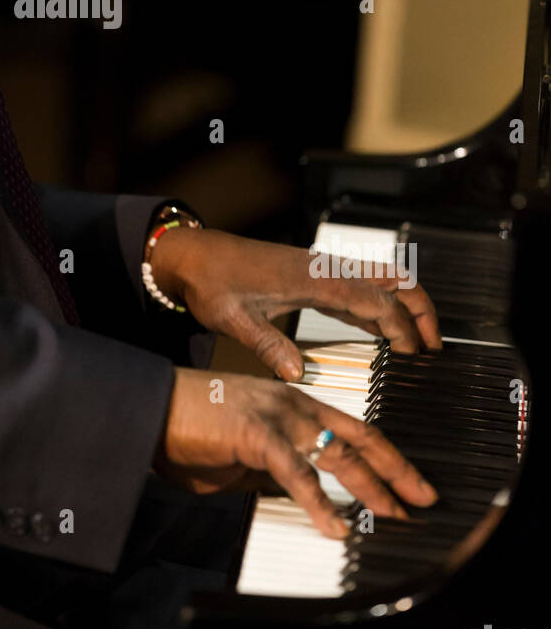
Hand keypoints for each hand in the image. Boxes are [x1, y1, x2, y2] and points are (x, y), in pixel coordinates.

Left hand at [151, 227, 441, 380]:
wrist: (194, 256)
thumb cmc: (211, 283)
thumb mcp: (232, 319)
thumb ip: (265, 344)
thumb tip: (294, 373)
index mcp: (312, 278)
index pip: (374, 299)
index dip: (400, 326)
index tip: (415, 355)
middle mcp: (324, 269)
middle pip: (391, 280)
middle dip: (420, 309)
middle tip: (433, 349)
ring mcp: (322, 269)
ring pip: (380, 279)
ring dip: (405, 305)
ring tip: (419, 344)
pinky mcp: (314, 275)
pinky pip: (359, 287)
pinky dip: (381, 306)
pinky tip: (384, 333)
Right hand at [154, 368, 437, 537]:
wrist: (150, 407)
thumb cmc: (185, 427)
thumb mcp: (239, 451)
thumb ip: (269, 465)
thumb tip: (289, 490)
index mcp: (288, 401)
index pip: (349, 426)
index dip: (382, 455)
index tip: (405, 481)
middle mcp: (290, 402)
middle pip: (358, 435)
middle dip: (395, 469)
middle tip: (422, 496)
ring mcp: (276, 415)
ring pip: (338, 450)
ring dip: (371, 486)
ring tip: (392, 513)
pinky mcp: (256, 433)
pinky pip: (296, 473)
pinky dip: (320, 503)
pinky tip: (335, 526)